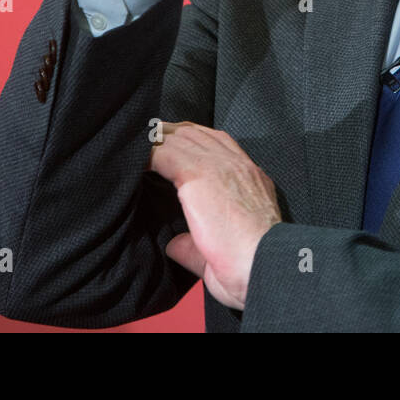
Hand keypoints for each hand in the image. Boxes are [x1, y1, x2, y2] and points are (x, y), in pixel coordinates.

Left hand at [149, 121, 281, 310]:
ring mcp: (219, 166)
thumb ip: (195, 244)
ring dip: (159, 141)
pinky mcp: (198, 175)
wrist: (265, 265)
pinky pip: (164, 152)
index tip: (173, 149)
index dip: (194, 143)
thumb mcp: (224, 251)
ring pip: (182, 136)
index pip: (220, 146)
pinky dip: (148, 155)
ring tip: (138, 148)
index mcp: (250, 180)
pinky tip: (134, 162)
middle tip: (149, 142)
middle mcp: (238, 166)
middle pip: (198, 133)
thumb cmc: (252, 266)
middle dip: (172, 135)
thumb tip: (175, 244)